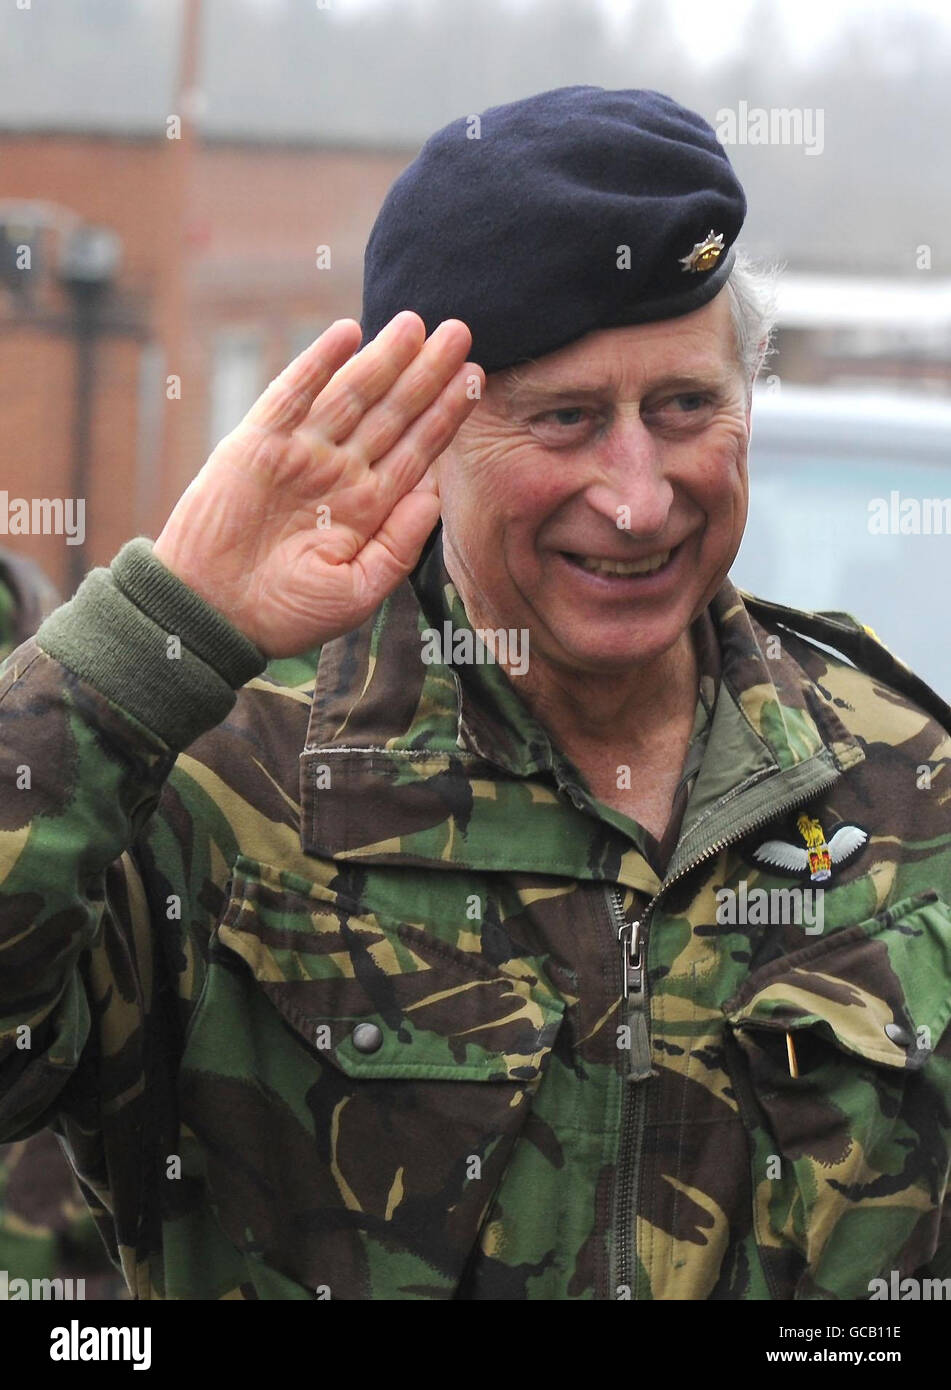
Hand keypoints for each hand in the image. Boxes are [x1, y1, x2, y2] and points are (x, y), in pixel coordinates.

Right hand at [153, 312, 481, 656]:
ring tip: (416, 324)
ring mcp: (300, 454)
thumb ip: (400, 542)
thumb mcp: (359, 589)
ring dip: (383, 358)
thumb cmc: (285, 614)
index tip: (474, 380)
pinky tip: (348, 333)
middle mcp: (339, 473)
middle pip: (392, 413)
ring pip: (351, 395)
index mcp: (367, 508)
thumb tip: (436, 491)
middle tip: (460, 332)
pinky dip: (319, 363)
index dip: (445, 414)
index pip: (416, 450)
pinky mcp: (258, 442)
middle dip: (426, 374)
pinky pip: (293, 393)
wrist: (214, 616)